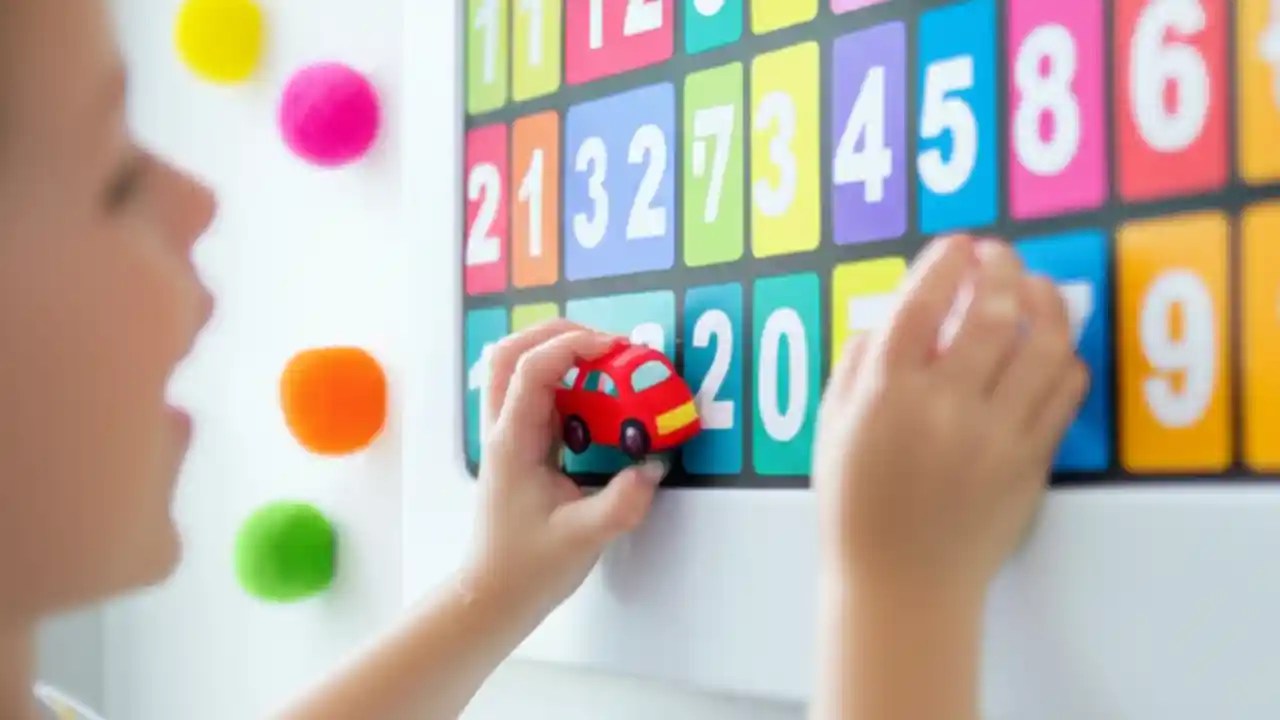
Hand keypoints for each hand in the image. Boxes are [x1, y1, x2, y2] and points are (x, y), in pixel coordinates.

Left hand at [465, 320, 667, 619]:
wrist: (493, 594)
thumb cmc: (528, 568)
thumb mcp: (584, 539)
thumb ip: (623, 502)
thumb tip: (655, 466)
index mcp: (512, 443)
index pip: (532, 369)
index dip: (573, 347)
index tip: (617, 349)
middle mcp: (504, 429)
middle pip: (510, 350)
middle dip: (559, 333)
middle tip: (608, 343)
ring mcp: (508, 435)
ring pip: (517, 367)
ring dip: (557, 351)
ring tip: (605, 361)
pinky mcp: (520, 445)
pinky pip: (535, 393)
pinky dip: (564, 379)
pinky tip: (598, 397)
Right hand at [813, 235, 1087, 599]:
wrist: (901, 585)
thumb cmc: (857, 508)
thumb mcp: (831, 428)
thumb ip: (857, 365)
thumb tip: (892, 316)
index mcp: (885, 395)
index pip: (920, 304)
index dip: (943, 263)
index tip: (956, 246)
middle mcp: (943, 408)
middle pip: (989, 312)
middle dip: (999, 268)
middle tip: (998, 256)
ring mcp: (993, 435)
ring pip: (1040, 346)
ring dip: (1044, 304)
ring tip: (1036, 290)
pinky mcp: (1029, 462)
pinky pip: (1063, 394)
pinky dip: (1064, 358)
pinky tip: (1053, 347)